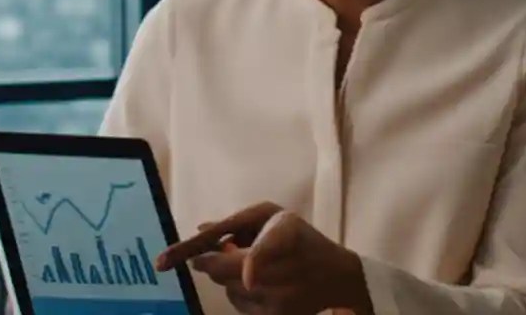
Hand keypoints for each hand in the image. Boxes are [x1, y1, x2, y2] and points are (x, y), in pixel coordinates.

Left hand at [156, 202, 373, 314]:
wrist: (339, 279)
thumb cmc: (304, 241)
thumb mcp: (277, 220)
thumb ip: (237, 225)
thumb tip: (200, 230)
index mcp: (284, 238)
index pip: (247, 254)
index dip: (213, 257)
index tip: (186, 260)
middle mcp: (281, 272)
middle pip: (224, 272)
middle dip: (211, 261)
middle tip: (214, 254)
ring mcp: (278, 301)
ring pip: (228, 289)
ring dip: (227, 279)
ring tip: (248, 268)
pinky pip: (240, 307)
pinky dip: (240, 296)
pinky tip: (257, 287)